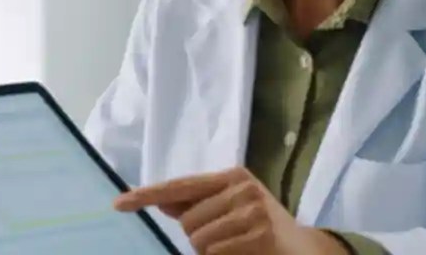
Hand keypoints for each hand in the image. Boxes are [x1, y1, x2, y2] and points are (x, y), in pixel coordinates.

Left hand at [114, 167, 347, 254]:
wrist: (307, 250)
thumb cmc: (262, 229)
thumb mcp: (230, 210)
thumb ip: (197, 205)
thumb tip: (162, 202)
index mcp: (230, 176)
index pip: (179, 186)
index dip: (146, 196)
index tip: (118, 204)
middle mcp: (241, 186)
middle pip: (187, 221)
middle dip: (198, 238)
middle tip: (227, 240)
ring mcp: (252, 208)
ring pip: (199, 239)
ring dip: (211, 252)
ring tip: (237, 247)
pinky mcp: (260, 232)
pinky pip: (216, 253)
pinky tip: (244, 254)